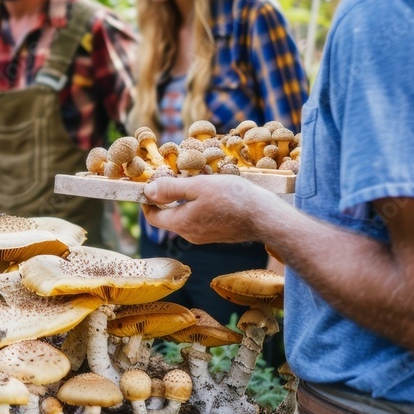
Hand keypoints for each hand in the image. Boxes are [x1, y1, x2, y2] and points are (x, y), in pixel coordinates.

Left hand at [140, 175, 268, 243]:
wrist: (266, 217)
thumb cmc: (233, 198)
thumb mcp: (198, 186)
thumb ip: (170, 189)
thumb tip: (148, 190)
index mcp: (181, 224)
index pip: (153, 216)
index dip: (147, 201)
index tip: (149, 185)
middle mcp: (190, 235)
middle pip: (168, 216)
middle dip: (166, 197)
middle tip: (173, 177)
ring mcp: (205, 237)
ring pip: (185, 217)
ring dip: (184, 201)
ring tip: (195, 182)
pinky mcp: (218, 235)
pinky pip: (199, 220)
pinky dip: (198, 206)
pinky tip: (211, 193)